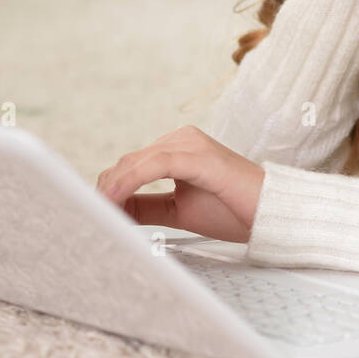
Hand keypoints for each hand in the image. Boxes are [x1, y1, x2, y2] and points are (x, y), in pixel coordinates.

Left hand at [95, 126, 264, 242]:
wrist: (272, 214)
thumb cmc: (233, 210)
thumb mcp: (179, 210)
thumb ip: (147, 207)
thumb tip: (113, 211)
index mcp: (177, 149)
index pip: (130, 165)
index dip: (108, 189)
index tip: (89, 214)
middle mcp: (182, 139)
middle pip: (128, 163)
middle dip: (105, 190)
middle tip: (86, 218)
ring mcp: (191, 144)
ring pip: (136, 162)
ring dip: (112, 188)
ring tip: (97, 213)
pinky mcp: (199, 156)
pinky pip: (156, 165)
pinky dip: (130, 182)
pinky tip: (114, 200)